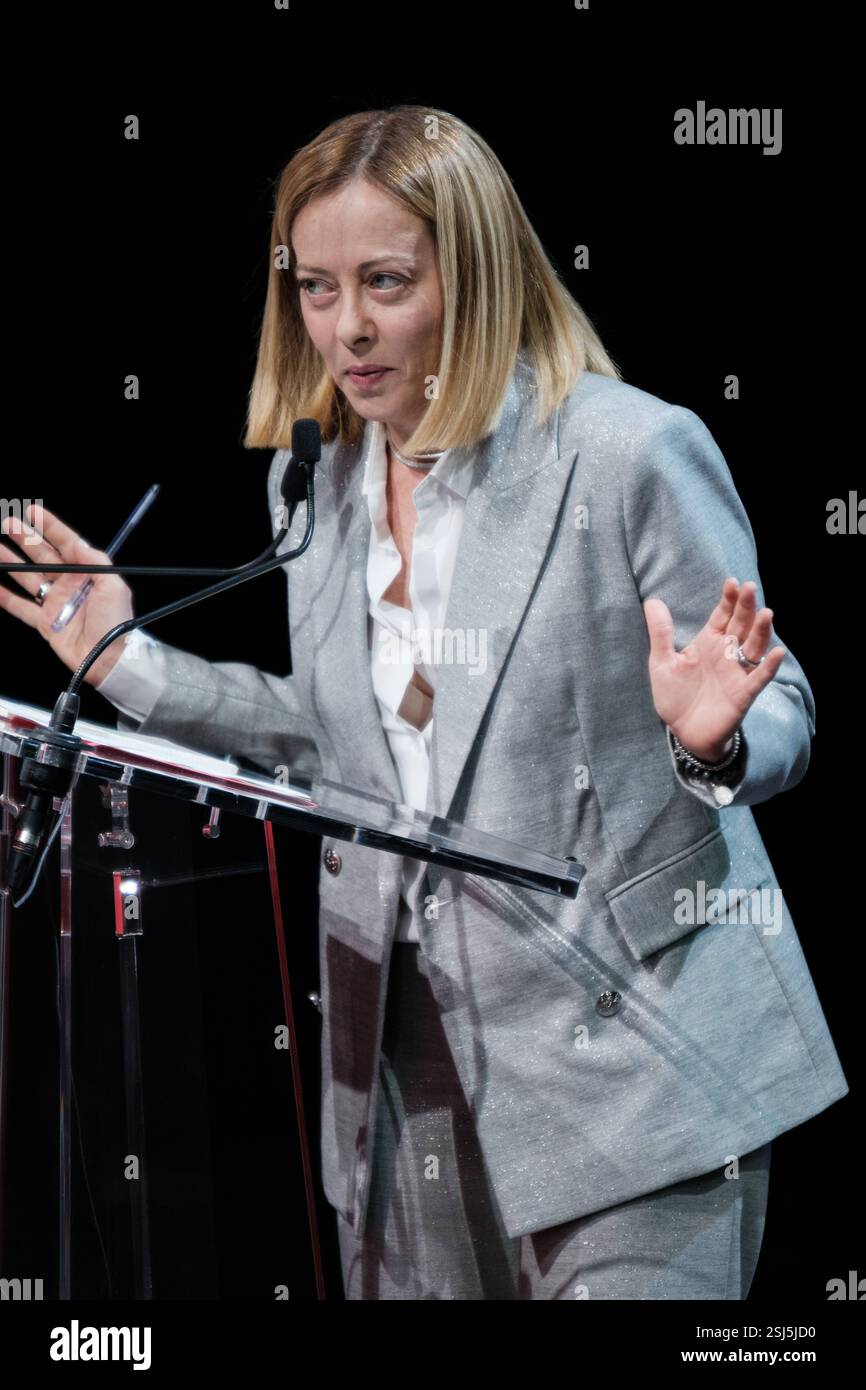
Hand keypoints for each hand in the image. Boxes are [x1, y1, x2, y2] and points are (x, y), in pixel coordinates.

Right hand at [0, 503, 134, 686]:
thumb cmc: (117, 623)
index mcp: (87, 573)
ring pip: (28, 577)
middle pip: (42, 556)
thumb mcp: (115, 587)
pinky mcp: (44, 622)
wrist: (109, 659)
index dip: (50, 527)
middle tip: (7, 523)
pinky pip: (20, 606)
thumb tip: (77, 543)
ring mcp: (55, 602)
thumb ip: (96, 562)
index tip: (33, 511)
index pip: (66, 544)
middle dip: (25, 538)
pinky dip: (5, 597)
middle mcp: (69, 584)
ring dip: (11, 562)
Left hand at [643, 578, 785, 761]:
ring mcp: (737, 673)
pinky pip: (759, 678)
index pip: (722, 616)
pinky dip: (769, 667)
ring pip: (754, 647)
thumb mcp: (662, 662)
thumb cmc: (676, 697)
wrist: (684, 732)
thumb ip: (660, 633)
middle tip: (750, 588)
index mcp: (709, 643)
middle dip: (746, 607)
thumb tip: (653, 601)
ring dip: (761, 631)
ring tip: (766, 613)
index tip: (732, 582)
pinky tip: (777, 653)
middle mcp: (727, 654)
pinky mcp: (743, 694)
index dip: (728, 600)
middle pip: (741, 625)